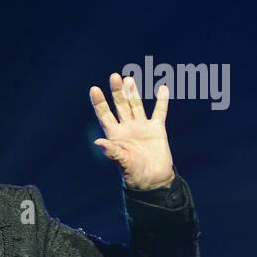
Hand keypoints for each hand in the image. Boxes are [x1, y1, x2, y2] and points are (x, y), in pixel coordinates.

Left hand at [89, 73, 175, 189]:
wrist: (153, 180)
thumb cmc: (134, 174)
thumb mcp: (122, 162)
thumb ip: (111, 151)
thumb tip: (97, 142)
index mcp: (115, 135)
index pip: (104, 114)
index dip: (99, 102)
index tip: (94, 89)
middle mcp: (127, 128)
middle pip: (120, 105)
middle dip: (117, 92)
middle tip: (114, 76)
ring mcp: (141, 127)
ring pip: (136, 105)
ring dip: (133, 92)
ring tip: (128, 79)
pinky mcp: (157, 129)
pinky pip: (159, 112)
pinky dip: (161, 101)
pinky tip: (162, 88)